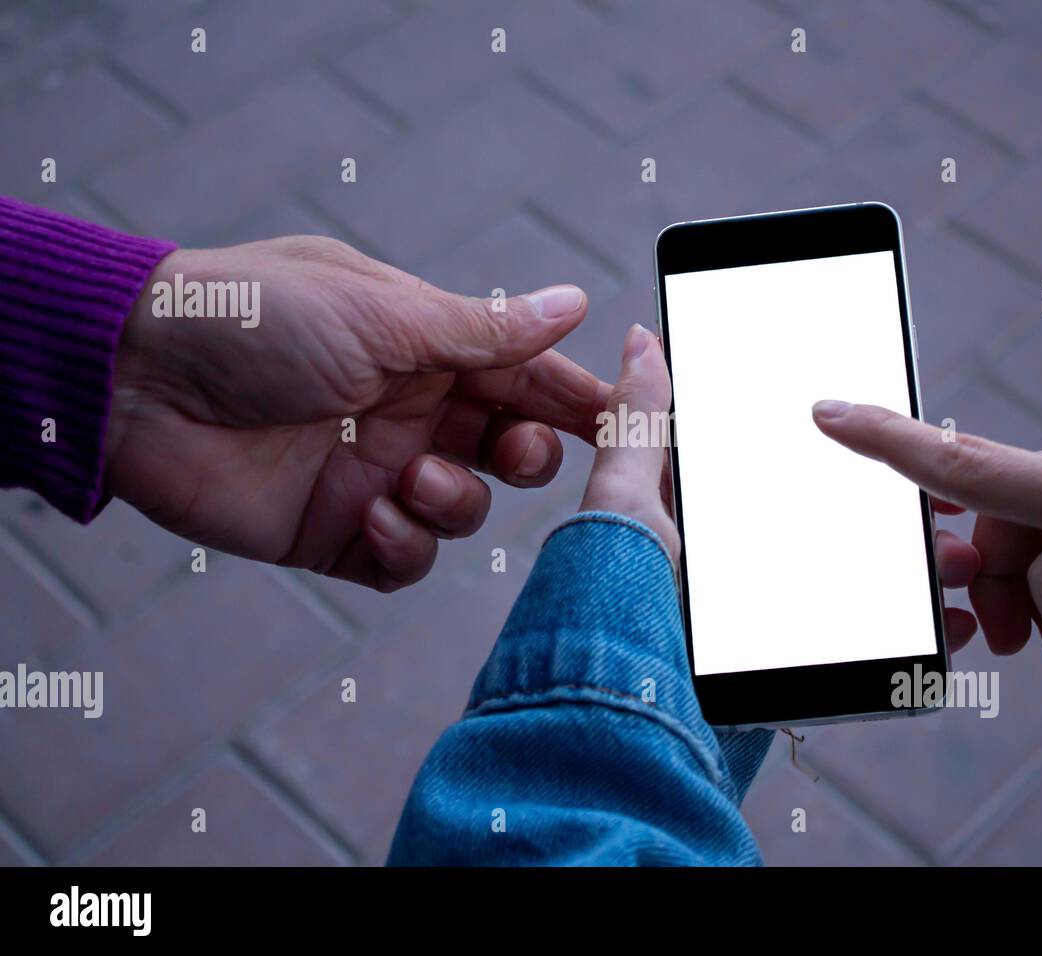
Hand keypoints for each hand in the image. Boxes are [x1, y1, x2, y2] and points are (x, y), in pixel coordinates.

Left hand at [106, 236, 608, 591]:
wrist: (135, 381)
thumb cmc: (255, 318)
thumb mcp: (382, 313)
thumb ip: (484, 328)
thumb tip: (574, 301)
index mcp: (429, 347)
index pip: (530, 377)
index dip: (585, 401)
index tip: (636, 424)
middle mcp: (412, 411)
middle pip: (512, 450)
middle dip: (529, 458)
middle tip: (513, 453)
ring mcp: (377, 472)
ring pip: (466, 510)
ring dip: (457, 503)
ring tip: (410, 483)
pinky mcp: (337, 531)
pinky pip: (406, 559)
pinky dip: (406, 547)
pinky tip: (375, 518)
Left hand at [579, 329, 982, 653]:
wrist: (624, 705)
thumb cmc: (611, 600)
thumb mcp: (623, 498)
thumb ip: (638, 421)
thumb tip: (642, 336)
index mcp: (702, 519)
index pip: (783, 471)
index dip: (844, 455)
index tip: (895, 439)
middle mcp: (739, 563)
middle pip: (834, 523)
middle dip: (898, 513)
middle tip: (944, 506)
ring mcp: (769, 614)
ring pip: (860, 581)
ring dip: (918, 571)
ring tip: (959, 563)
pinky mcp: (789, 663)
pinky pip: (861, 645)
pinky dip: (910, 636)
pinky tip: (946, 626)